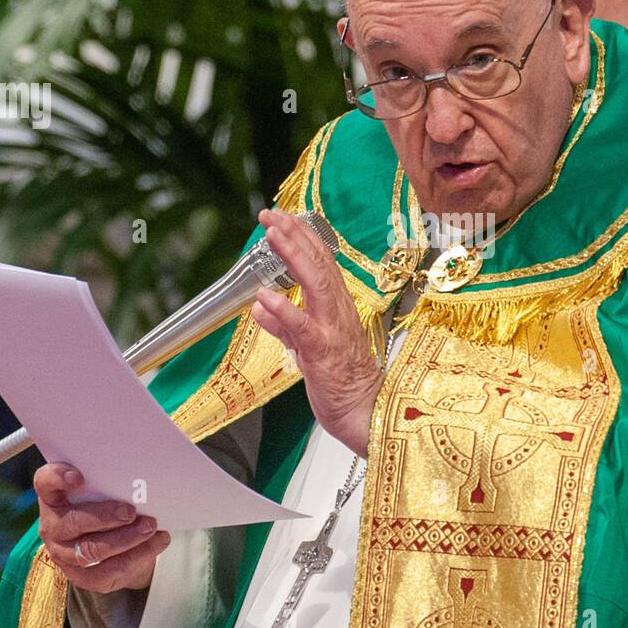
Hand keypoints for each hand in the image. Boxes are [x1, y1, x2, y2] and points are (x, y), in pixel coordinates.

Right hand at [35, 463, 170, 592]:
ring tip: (150, 527)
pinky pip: (108, 571)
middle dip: (104, 516)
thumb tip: (141, 479)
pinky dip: (138, 555)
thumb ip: (111, 483)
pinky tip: (157, 542)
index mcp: (54, 498)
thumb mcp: (105, 491)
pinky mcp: (81, 576)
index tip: (79, 477)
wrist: (115, 544)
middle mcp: (53, 526)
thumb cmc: (107, 505)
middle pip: (72, 521)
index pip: (45, 483)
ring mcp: (63, 554)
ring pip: (90, 550)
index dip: (57, 478)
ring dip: (125, 539)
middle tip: (131, 511)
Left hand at [249, 207, 382, 455]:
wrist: (366, 412)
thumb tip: (261, 306)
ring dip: (294, 258)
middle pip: (319, 263)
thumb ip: (284, 324)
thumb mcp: (306, 346)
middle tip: (272, 214)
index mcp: (336, 307)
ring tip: (272, 236)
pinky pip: (303, 327)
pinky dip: (285, 310)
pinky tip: (266, 296)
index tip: (281, 217)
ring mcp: (332, 329)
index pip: (320, 262)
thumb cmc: (342, 380)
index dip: (301, 237)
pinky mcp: (323, 352)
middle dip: (295, 235)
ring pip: (316, 285)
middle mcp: (338, 311)